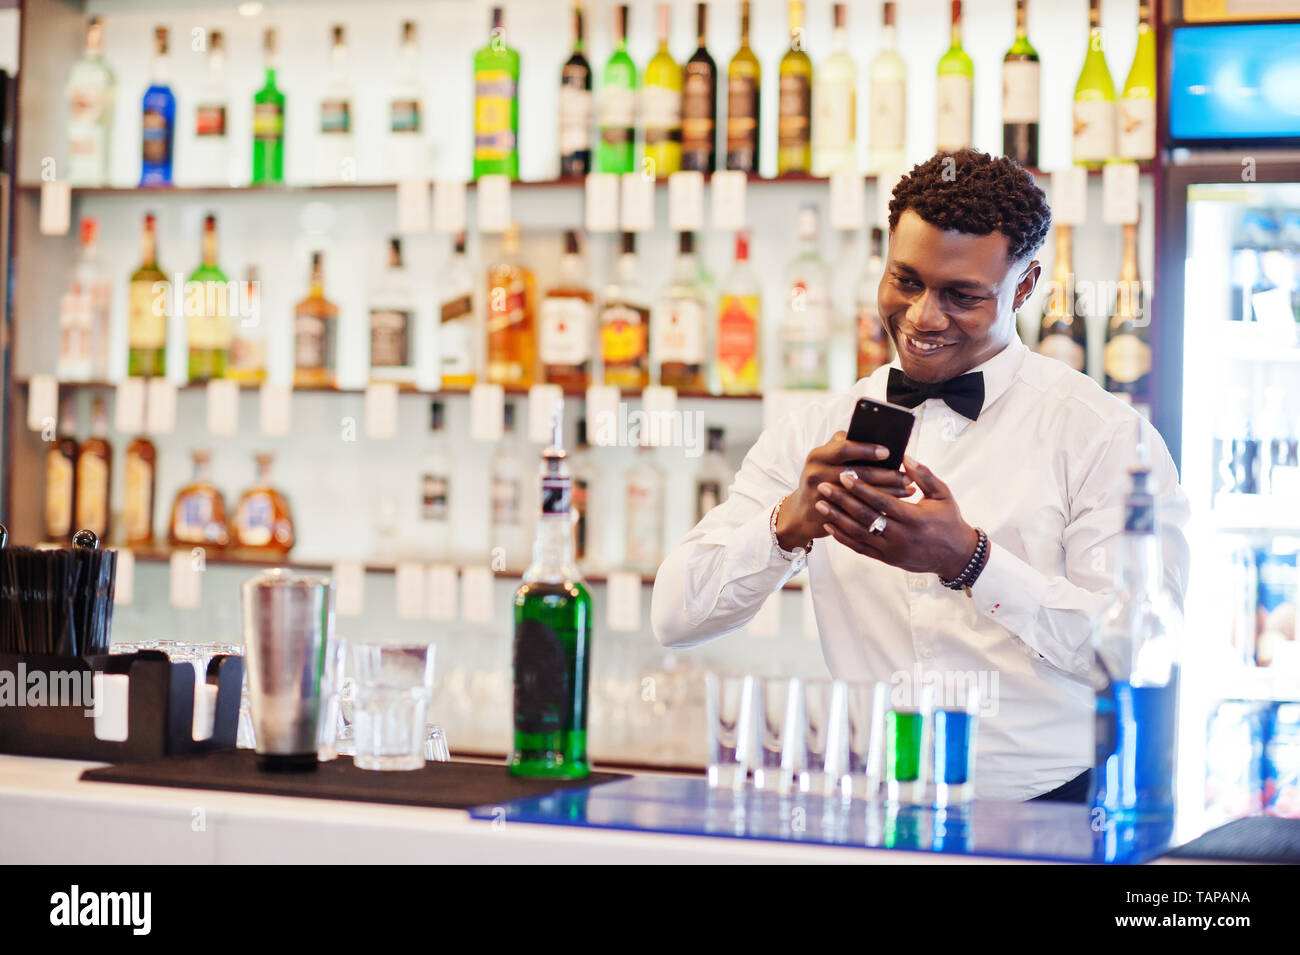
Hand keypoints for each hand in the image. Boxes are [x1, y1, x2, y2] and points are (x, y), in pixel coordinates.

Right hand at [776, 431, 916, 550]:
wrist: (801, 513)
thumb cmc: (821, 479)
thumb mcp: (824, 460)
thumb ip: (842, 446)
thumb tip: (872, 436)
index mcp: (818, 455)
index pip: (844, 448)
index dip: (867, 449)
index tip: (888, 451)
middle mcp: (816, 473)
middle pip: (857, 473)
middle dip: (886, 474)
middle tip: (907, 475)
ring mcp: (821, 495)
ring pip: (862, 493)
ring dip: (888, 491)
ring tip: (908, 488)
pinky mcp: (828, 513)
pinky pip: (860, 509)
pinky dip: (880, 505)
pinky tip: (897, 503)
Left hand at [814, 454, 978, 577]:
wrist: (955, 556)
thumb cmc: (949, 520)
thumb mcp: (943, 495)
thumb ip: (924, 476)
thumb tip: (905, 457)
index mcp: (914, 519)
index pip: (882, 502)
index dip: (862, 488)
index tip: (845, 475)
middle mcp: (901, 536)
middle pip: (865, 517)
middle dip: (842, 501)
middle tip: (823, 486)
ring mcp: (892, 550)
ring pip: (858, 534)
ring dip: (837, 518)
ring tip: (819, 504)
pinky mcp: (886, 559)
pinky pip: (860, 548)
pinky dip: (843, 537)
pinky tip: (830, 525)